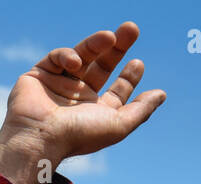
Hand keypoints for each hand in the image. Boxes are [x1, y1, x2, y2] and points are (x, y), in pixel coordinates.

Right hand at [0, 21, 165, 183]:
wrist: (38, 137)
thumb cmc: (78, 135)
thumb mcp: (118, 125)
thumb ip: (141, 109)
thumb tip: (162, 94)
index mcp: (95, 111)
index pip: (117, 89)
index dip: (130, 75)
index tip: (138, 64)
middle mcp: (77, 97)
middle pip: (101, 65)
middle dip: (117, 47)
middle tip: (131, 29)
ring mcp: (58, 85)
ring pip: (81, 56)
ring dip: (96, 44)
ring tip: (109, 37)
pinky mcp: (39, 76)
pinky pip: (56, 58)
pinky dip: (67, 55)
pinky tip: (75, 63)